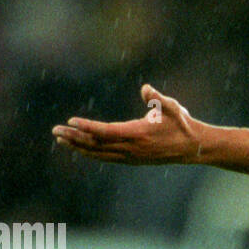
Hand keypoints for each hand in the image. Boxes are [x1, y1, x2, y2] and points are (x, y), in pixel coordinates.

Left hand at [52, 84, 200, 163]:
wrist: (193, 148)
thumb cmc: (182, 124)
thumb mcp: (172, 107)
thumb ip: (157, 98)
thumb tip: (145, 89)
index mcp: (139, 134)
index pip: (107, 132)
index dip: (88, 128)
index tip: (71, 121)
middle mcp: (132, 149)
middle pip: (97, 145)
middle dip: (74, 138)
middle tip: (55, 131)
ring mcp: (131, 157)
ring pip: (99, 153)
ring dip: (78, 147)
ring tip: (60, 139)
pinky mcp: (132, 160)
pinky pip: (106, 157)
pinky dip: (90, 153)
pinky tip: (80, 148)